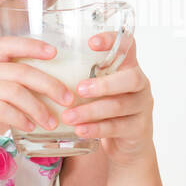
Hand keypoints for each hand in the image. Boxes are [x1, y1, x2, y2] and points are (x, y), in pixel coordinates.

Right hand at [0, 36, 76, 170]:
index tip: (55, 53)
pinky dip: (21, 118)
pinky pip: (1, 109)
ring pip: (13, 91)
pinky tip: (30, 128)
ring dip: (38, 107)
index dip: (33, 46)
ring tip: (52, 122)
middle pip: (20, 70)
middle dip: (49, 84)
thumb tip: (47, 90)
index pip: (8, 43)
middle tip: (68, 99)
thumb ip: (8, 88)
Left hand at [59, 29, 153, 164]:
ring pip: (120, 105)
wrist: (126, 145)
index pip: (127, 45)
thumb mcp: (98, 90)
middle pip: (131, 78)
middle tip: (79, 89)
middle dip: (103, 84)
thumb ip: (82, 77)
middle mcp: (139, 84)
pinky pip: (117, 127)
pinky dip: (96, 128)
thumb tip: (43, 66)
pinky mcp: (138, 129)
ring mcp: (141, 107)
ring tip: (68, 116)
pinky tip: (80, 130)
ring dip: (91, 111)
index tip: (91, 43)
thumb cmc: (105, 110)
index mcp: (128, 67)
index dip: (112, 41)